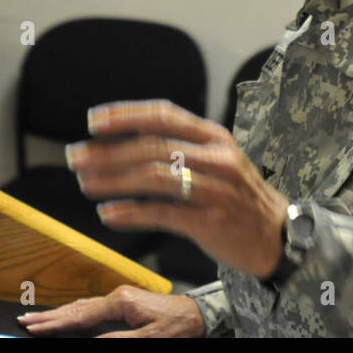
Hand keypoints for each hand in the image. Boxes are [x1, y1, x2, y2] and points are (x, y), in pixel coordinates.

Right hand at [17, 286, 204, 337]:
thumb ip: (119, 341)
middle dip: (50, 316)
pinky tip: (67, 316)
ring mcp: (120, 296)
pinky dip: (75, 313)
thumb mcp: (151, 339)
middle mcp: (117, 295)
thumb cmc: (179, 326)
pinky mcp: (124, 301)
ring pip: (83, 306)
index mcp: (121, 302)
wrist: (199, 314)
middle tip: (25, 321)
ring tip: (38, 319)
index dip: (56, 323)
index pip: (81, 315)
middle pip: (76, 307)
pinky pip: (93, 307)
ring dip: (60, 313)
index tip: (34, 327)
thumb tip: (92, 342)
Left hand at [66, 99, 289, 277]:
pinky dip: (131, 212)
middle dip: (108, 152)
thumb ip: (180, 147)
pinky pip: (163, 213)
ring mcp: (216, 189)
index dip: (125, 115)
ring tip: (85, 183)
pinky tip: (109, 213)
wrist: (276, 236)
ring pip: (155, 177)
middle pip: (152, 147)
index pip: (164, 115)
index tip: (93, 121)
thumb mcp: (217, 160)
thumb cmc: (237, 197)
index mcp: (214, 136)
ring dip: (113, 180)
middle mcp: (216, 157)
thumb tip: (123, 141)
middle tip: (76, 157)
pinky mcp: (211, 221)